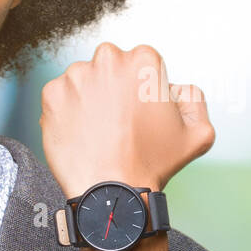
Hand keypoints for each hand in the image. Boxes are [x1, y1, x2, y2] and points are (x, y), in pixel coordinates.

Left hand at [40, 42, 214, 199]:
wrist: (111, 192)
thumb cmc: (152, 164)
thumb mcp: (198, 133)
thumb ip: (195, 99)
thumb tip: (177, 89)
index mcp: (143, 59)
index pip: (141, 63)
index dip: (143, 89)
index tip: (141, 112)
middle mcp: (108, 59)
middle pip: (111, 67)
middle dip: (115, 88)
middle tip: (121, 122)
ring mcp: (76, 76)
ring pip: (85, 81)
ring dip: (91, 99)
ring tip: (101, 131)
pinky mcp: (52, 94)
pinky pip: (61, 97)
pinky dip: (69, 112)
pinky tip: (83, 134)